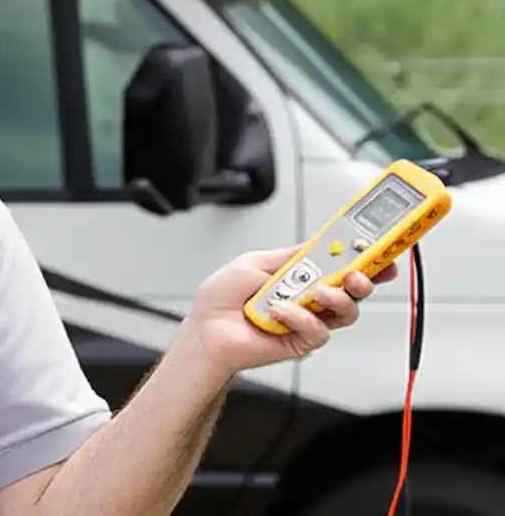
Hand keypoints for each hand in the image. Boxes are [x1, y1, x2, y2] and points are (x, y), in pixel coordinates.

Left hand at [181, 245, 398, 375]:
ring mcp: (308, 321)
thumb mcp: (255, 263)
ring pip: (345, 313)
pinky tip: (279, 311)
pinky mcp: (301, 342)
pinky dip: (300, 318)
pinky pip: (317, 331)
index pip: (341, 265)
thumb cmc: (222, 299)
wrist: (205, 329)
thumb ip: (290, 257)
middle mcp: (310, 298)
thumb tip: (319, 245)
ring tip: (317, 293)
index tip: (382, 248)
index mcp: (301, 276)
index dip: (365, 258)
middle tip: (358, 274)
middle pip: (353, 290)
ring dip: (337, 299)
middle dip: (364, 279)